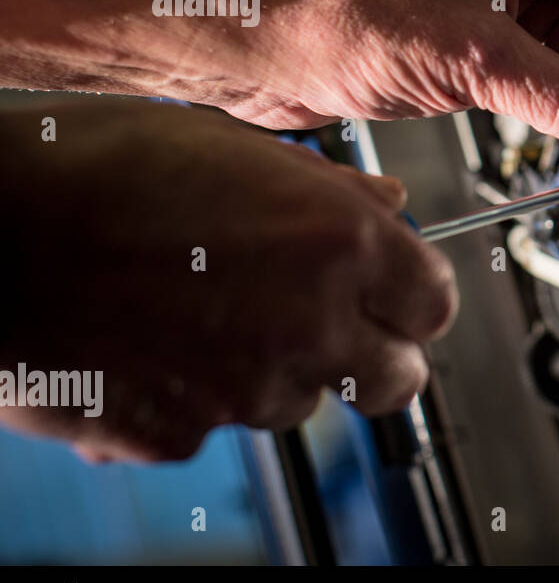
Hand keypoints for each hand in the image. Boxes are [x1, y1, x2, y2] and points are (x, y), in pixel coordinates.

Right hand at [0, 101, 455, 461]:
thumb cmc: (97, 170)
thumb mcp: (232, 146)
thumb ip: (328, 188)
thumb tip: (388, 204)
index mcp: (342, 246)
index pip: (436, 305)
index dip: (413, 296)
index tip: (392, 287)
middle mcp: (311, 327)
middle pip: (398, 379)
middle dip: (375, 353)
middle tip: (328, 317)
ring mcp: (248, 392)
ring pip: (303, 401)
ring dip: (279, 368)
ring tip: (209, 310)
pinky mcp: (182, 436)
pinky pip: (218, 424)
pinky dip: (200, 394)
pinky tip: (155, 342)